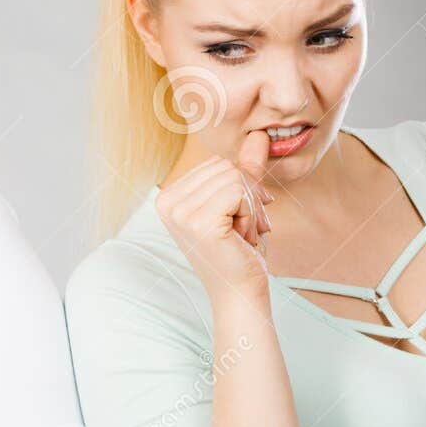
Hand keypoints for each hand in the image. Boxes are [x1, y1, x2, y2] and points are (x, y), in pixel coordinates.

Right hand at [155, 130, 273, 298]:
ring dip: (251, 209)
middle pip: (226, 167)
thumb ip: (246, 169)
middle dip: (248, 197)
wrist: (241, 292)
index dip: (241, 188)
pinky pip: (240, 192)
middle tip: (243, 230)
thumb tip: (258, 134)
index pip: (218, 164)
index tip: (238, 221)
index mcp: (169, 196)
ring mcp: (180, 212)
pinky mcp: (199, 221)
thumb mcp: (242, 204)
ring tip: (241, 236)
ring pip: (235, 178)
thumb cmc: (240, 252)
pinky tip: (241, 239)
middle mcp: (167, 201)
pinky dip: (251, 215)